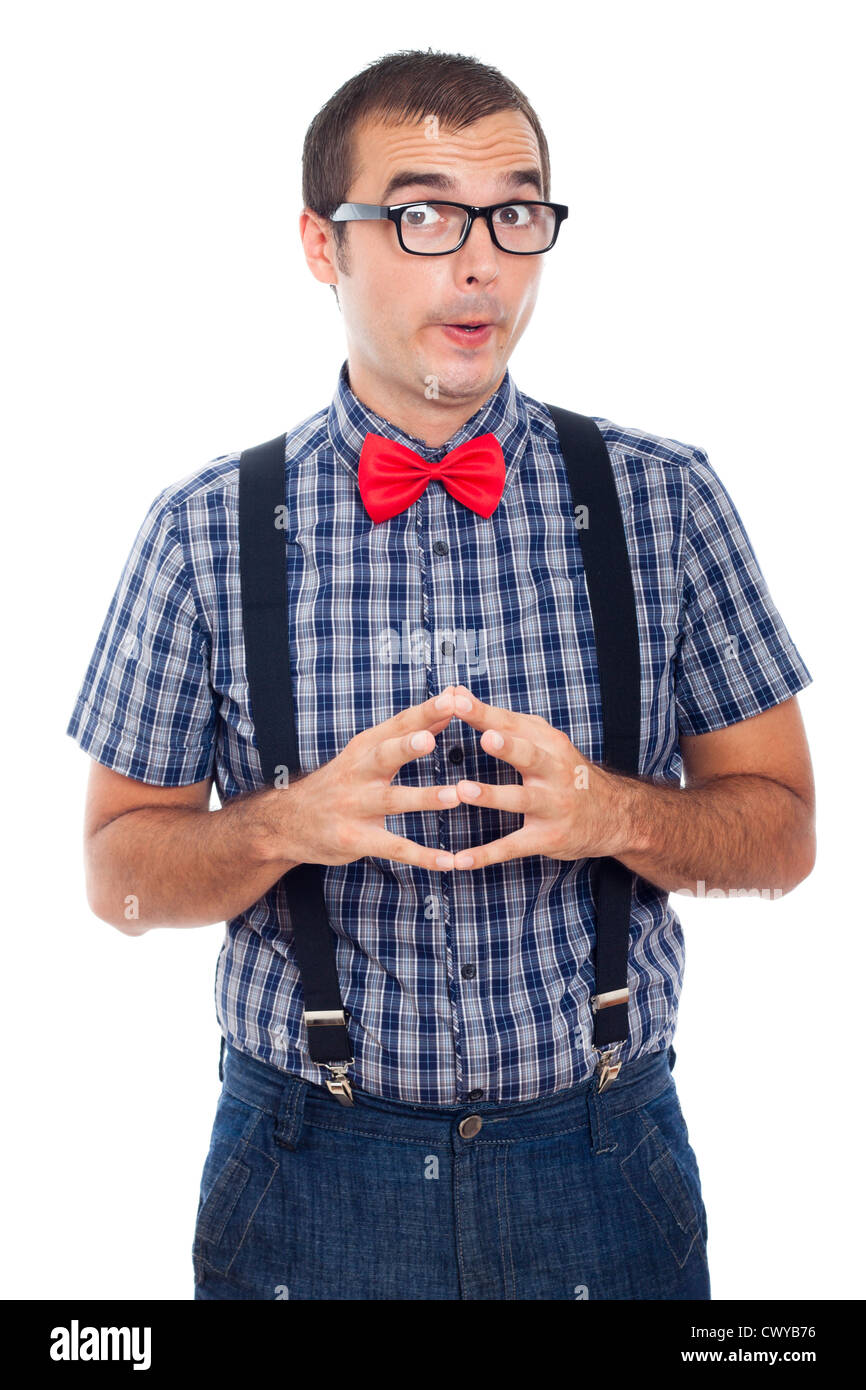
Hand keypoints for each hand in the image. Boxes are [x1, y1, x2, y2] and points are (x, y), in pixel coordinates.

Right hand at [273, 688, 461, 870]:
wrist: (286, 822)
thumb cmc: (339, 782)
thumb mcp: (366, 752)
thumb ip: (408, 731)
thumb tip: (449, 702)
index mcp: (364, 748)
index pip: (398, 725)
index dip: (425, 712)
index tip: (453, 698)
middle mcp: (358, 773)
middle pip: (385, 755)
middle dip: (407, 746)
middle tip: (430, 739)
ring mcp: (355, 807)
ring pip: (392, 800)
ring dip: (423, 797)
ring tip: (454, 796)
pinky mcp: (356, 839)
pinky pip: (393, 848)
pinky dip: (421, 855)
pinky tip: (447, 860)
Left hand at [445, 685, 630, 869]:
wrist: (614, 815)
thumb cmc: (565, 771)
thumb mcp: (544, 741)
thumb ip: (500, 720)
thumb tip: (456, 693)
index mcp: (548, 743)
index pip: (512, 724)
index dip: (484, 713)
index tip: (455, 700)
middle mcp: (554, 772)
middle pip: (529, 756)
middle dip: (508, 746)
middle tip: (485, 737)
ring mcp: (552, 806)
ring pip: (521, 800)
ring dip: (492, 795)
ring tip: (463, 789)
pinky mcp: (547, 837)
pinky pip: (513, 846)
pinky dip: (487, 855)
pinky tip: (460, 860)